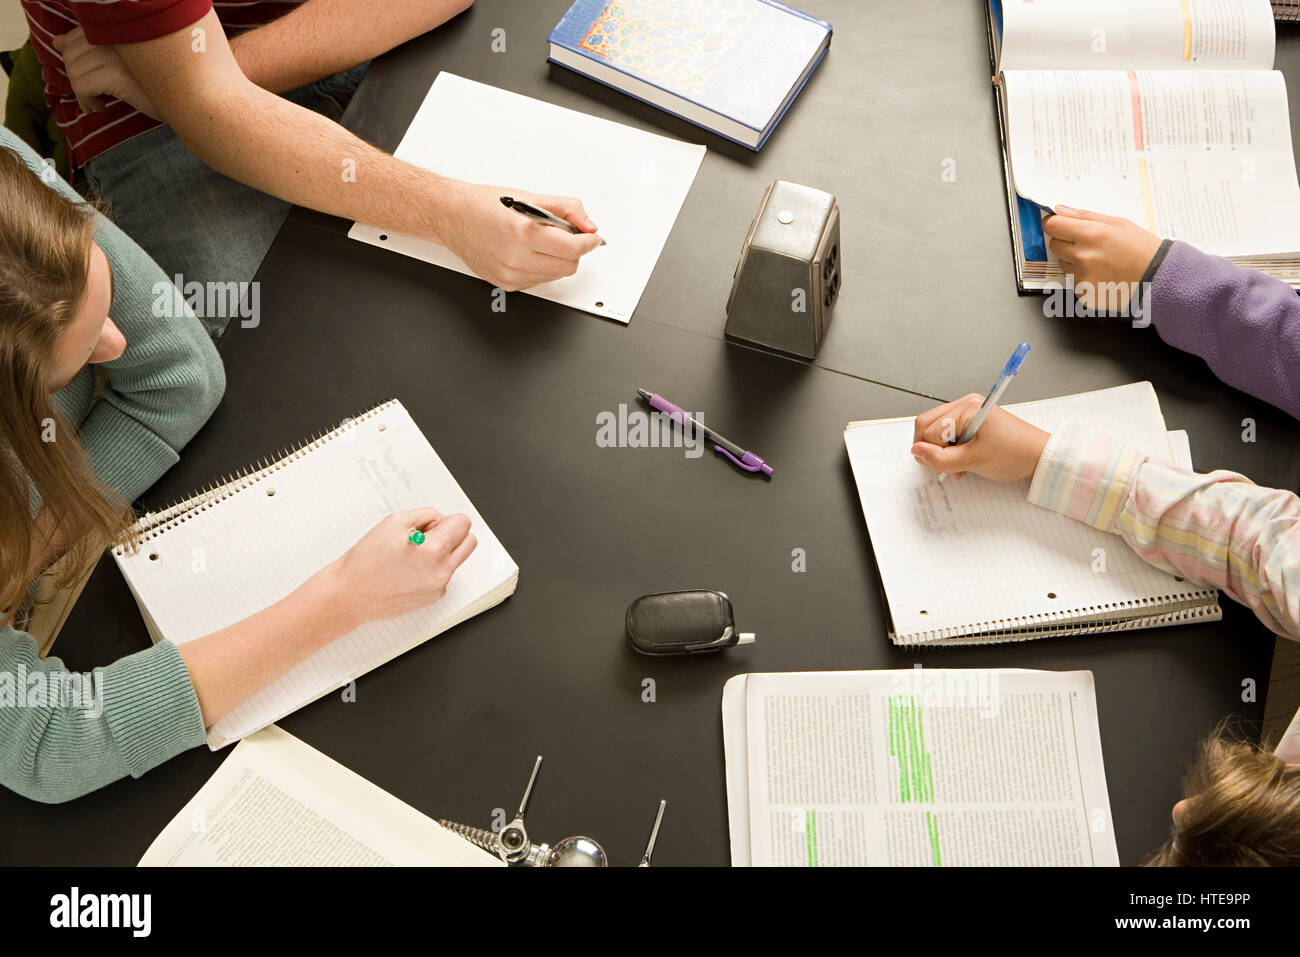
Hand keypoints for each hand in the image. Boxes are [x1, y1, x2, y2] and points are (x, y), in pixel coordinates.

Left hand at [53, 29, 161, 119]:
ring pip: (73, 71)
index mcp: (119, 27)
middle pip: (69, 53)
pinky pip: (81, 87)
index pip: (75, 36)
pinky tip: (102, 107)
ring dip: (82, 92)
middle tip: (96, 92)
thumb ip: (89, 47)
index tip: (93, 77)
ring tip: (100, 101)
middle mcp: (117, 34)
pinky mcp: (117, 74)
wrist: (193, 102)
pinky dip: (87, 101)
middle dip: (77, 77)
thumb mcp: (123, 61)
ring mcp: (117, 52)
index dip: (76, 59)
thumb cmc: (160, 83)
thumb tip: (56, 41)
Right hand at [324, 508, 476, 630]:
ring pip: (457, 558)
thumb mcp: (394, 522)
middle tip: (428, 536)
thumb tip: (441, 520)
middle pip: (469, 542)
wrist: (350, 594)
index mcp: (434, 550)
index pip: (463, 524)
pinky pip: (444, 574)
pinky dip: (433, 568)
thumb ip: (426, 515)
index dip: (445, 520)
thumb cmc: (367, 559)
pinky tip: (409, 569)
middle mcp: (442, 570)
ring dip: (444, 551)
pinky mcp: (433, 596)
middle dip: (453, 534)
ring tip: (415, 553)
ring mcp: (439, 586)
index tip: (431, 525)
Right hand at [440, 183, 602, 290]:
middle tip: (568, 236)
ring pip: (555, 276)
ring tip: (542, 241)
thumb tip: (588, 225)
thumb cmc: (484, 205)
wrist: (452, 217)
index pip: (572, 249)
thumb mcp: (530, 197)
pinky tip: (529, 252)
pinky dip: (542, 267)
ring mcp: (510, 275)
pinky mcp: (506, 284)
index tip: (591, 237)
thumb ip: (567, 209)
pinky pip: (539, 280)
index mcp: (523, 233)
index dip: (588, 243)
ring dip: (557, 260)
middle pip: (568, 267)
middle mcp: (516, 258)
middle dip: (574, 251)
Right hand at [910, 395, 1049, 482]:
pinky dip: (951, 451)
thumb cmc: (1015, 454)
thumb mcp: (974, 460)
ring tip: (959, 468)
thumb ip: (940, 458)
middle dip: (933, 450)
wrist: (1041, 457)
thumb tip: (916, 452)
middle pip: (928, 426)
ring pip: (936, 432)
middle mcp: (965, 406)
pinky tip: (963, 462)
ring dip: (942, 453)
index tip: (945, 468)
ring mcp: (969, 414)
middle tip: (947, 468)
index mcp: (967, 408)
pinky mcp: (973, 423)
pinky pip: (949, 435)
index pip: (928, 429)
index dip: (932, 452)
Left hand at [1041, 206, 1161, 311]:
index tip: (1057, 224)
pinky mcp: (1083, 294)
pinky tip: (1103, 276)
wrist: (1158, 279)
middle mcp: (1083, 257)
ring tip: (1101, 261)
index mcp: (1091, 235)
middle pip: (1054, 245)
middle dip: (1066, 242)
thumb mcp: (1118, 224)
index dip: (1053, 224)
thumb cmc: (1142, 250)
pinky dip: (1083, 278)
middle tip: (1089, 244)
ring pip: (1063, 264)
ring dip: (1074, 261)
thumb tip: (1060, 210)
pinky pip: (1073, 282)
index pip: (1052, 226)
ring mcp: (1082, 278)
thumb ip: (1085, 216)